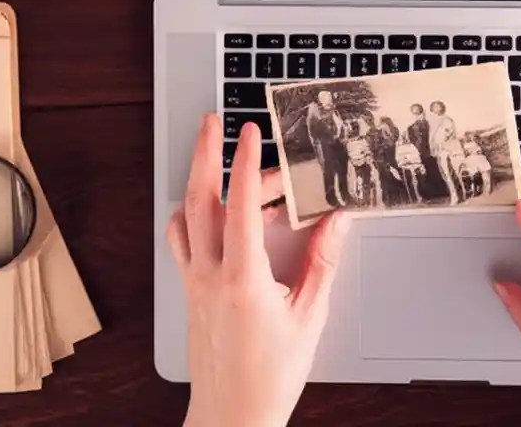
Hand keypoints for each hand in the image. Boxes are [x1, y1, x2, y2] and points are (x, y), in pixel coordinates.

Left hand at [168, 114, 352, 426]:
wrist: (232, 415)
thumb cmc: (271, 375)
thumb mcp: (309, 315)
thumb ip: (323, 261)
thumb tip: (337, 220)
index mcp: (243, 279)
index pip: (241, 204)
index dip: (246, 163)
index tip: (250, 132)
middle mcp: (210, 274)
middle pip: (199, 199)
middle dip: (204, 154)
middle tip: (212, 122)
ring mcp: (194, 282)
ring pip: (188, 217)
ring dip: (202, 183)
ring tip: (229, 167)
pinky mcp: (190, 291)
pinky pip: (184, 241)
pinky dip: (194, 216)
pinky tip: (214, 213)